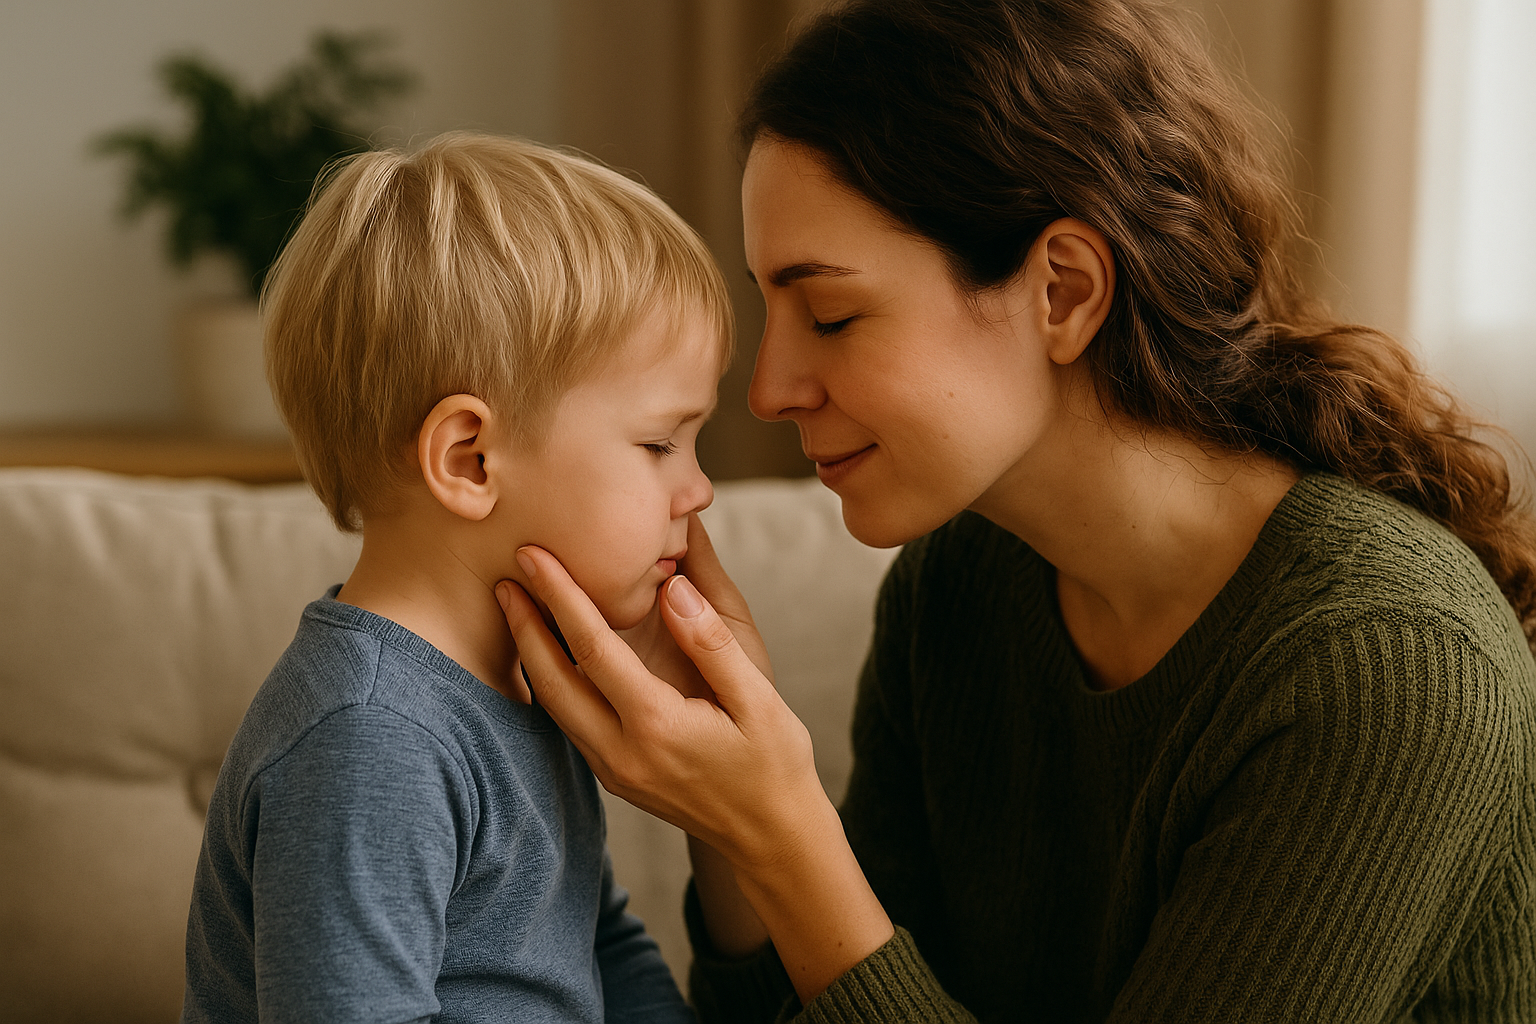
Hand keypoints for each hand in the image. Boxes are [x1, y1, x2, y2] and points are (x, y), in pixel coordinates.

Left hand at [497, 522, 819, 868]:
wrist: (772, 837)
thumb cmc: (775, 764)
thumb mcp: (760, 699)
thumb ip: (712, 642)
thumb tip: (673, 588)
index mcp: (657, 726)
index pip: (592, 649)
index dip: (560, 597)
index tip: (534, 557)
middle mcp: (622, 753)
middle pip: (552, 681)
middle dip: (524, 626)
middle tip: (503, 578)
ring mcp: (614, 771)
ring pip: (553, 706)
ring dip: (530, 655)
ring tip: (518, 609)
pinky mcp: (615, 777)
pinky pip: (570, 723)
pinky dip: (552, 682)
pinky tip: (552, 654)